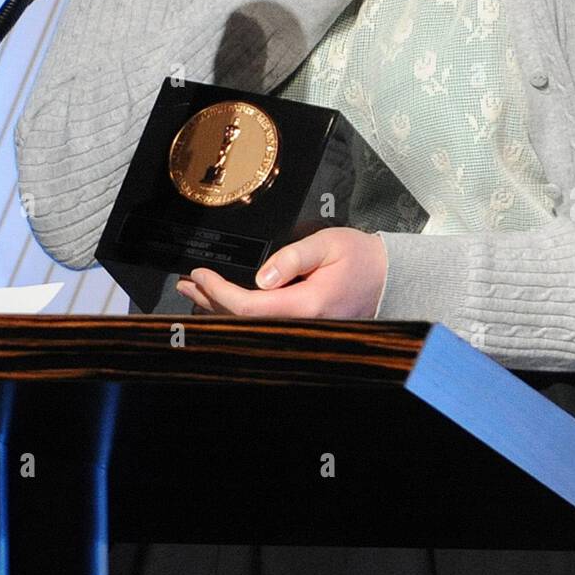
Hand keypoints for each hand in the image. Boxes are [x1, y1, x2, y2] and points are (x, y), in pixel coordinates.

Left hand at [175, 228, 387, 318]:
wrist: (388, 277)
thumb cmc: (359, 257)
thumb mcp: (328, 244)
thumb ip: (294, 258)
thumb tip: (262, 277)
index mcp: (308, 304)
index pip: (250, 308)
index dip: (219, 294)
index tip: (201, 275)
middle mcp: (303, 324)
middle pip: (245, 322)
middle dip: (211, 303)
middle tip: (187, 284)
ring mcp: (303, 330)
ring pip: (253, 326)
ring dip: (221, 309)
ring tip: (196, 292)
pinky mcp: (303, 327)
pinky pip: (265, 324)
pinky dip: (240, 313)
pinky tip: (223, 303)